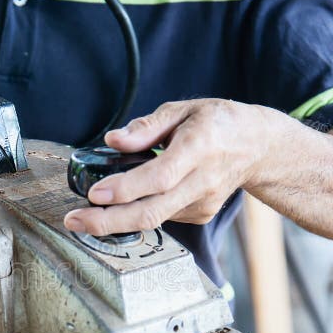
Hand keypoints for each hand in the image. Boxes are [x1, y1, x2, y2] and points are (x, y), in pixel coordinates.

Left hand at [63, 99, 272, 234]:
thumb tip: (113, 140)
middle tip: (74, 221)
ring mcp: (203, 202)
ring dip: (115, 223)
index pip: (158, 176)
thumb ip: (146, 127)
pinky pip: (162, 216)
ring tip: (83, 219)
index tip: (94, 194)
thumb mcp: (183, 110)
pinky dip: (138, 213)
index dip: (126, 189)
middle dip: (108, 221)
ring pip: (154, 220)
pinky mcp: (200, 215)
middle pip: (152, 211)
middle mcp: (202, 180)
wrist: (258, 146)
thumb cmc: (217, 123)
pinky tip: (122, 207)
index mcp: (199, 147)